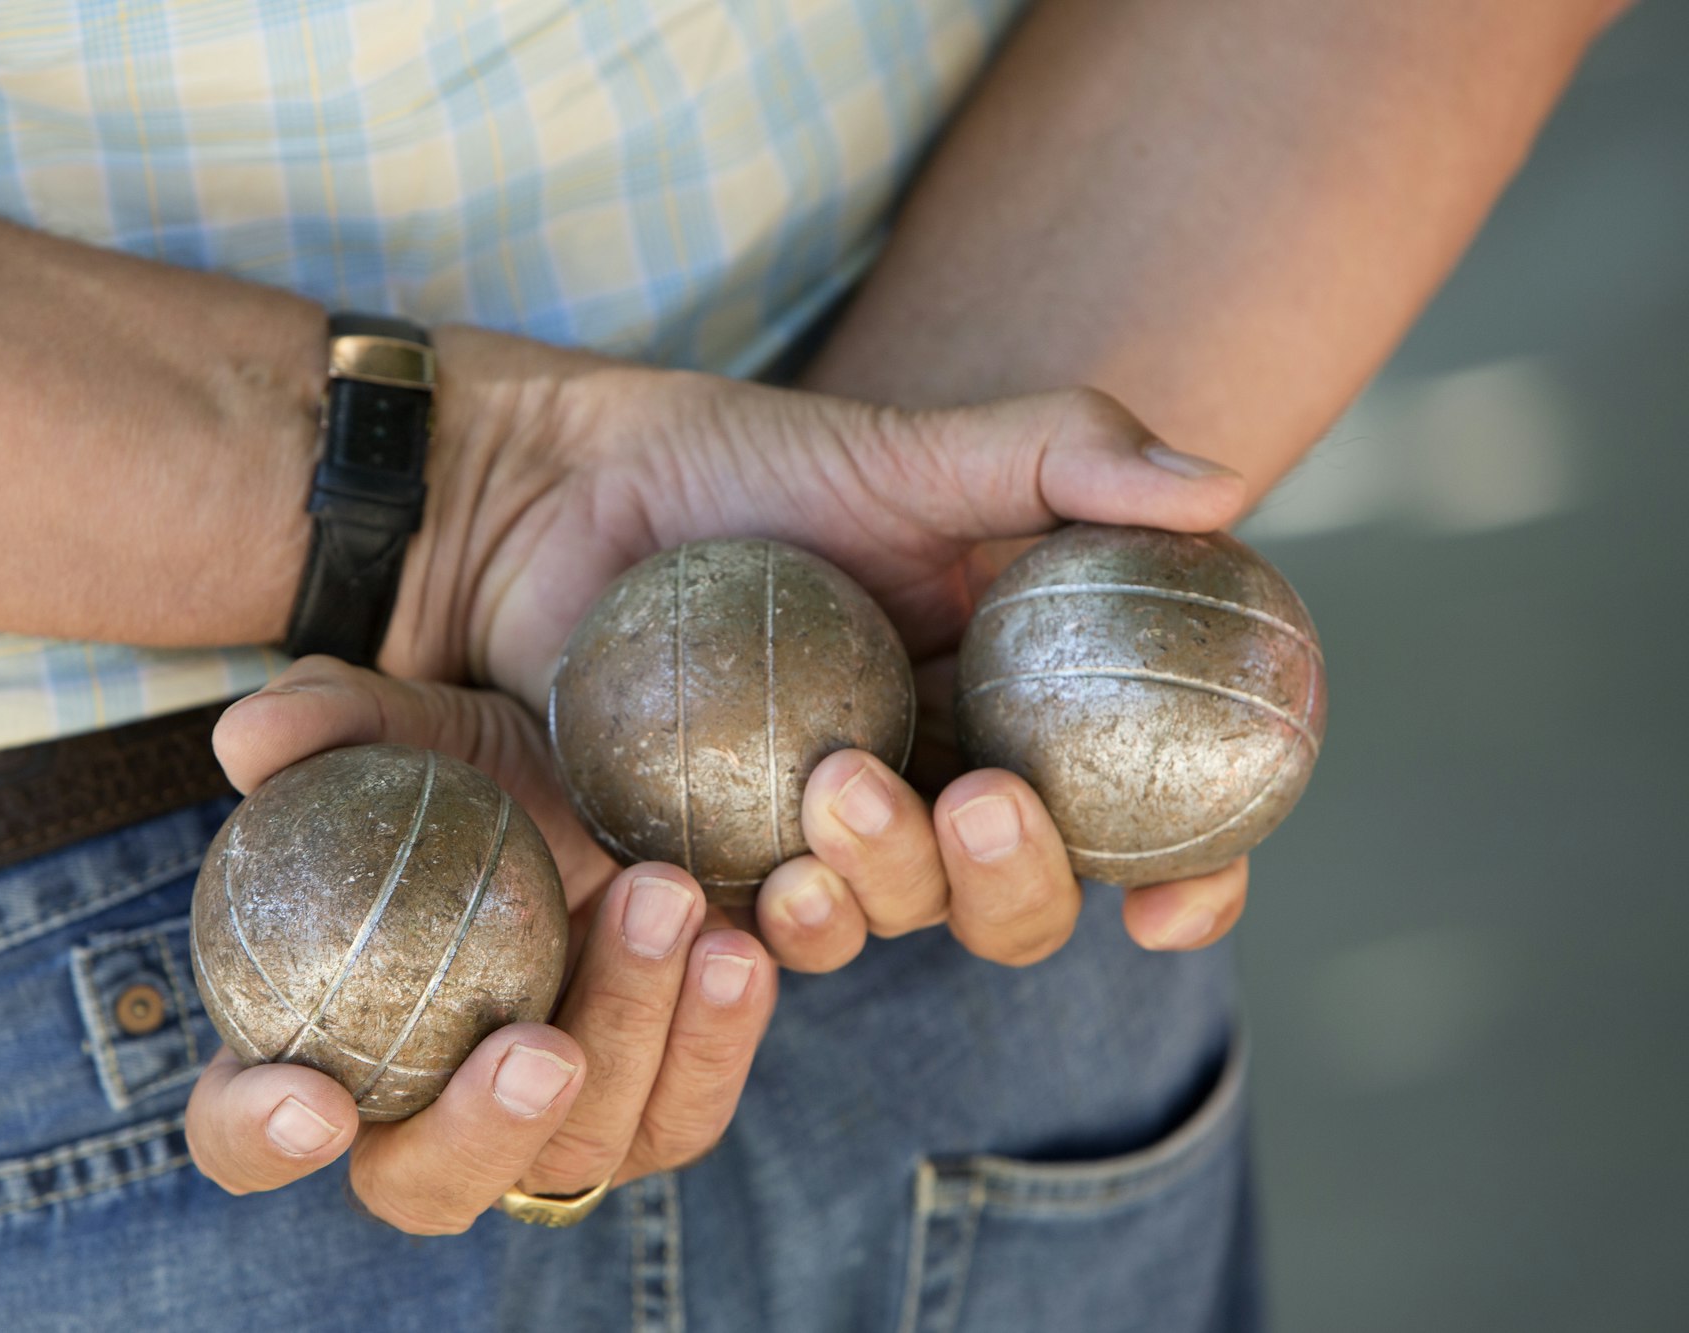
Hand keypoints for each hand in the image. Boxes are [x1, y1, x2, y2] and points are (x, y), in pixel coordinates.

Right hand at [185, 660, 775, 1232]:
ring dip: (632, 1043)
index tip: (313, 1101)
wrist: (613, 749)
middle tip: (540, 1048)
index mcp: (329, 1042)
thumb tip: (246, 739)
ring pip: (591, 1148)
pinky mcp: (672, 1086)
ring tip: (665, 902)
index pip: (249, 1128)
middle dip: (486, 1130)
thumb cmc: (476, 755)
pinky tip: (747, 938)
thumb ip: (322, 719)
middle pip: (434, 1184)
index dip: (258, 1136)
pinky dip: (723, 1033)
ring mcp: (564, 1114)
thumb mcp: (403, 718)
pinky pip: (697, 1100)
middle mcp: (438, 1108)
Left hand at [383, 327, 1253, 966]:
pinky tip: (752, 879)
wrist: (569, 496)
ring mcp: (828, 837)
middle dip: (1021, 882)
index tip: (1175, 904)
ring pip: (900, 920)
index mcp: (1013, 706)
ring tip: (836, 794)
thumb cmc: (747, 464)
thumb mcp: (913, 448)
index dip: (1188, 879)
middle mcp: (936, 787)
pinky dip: (778, 920)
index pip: (1133, 819)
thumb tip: (1227, 488)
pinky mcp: (719, 866)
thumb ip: (1062, 459)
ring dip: (892, 884)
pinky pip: (767, 933)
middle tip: (986, 803)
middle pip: (1021, 903)